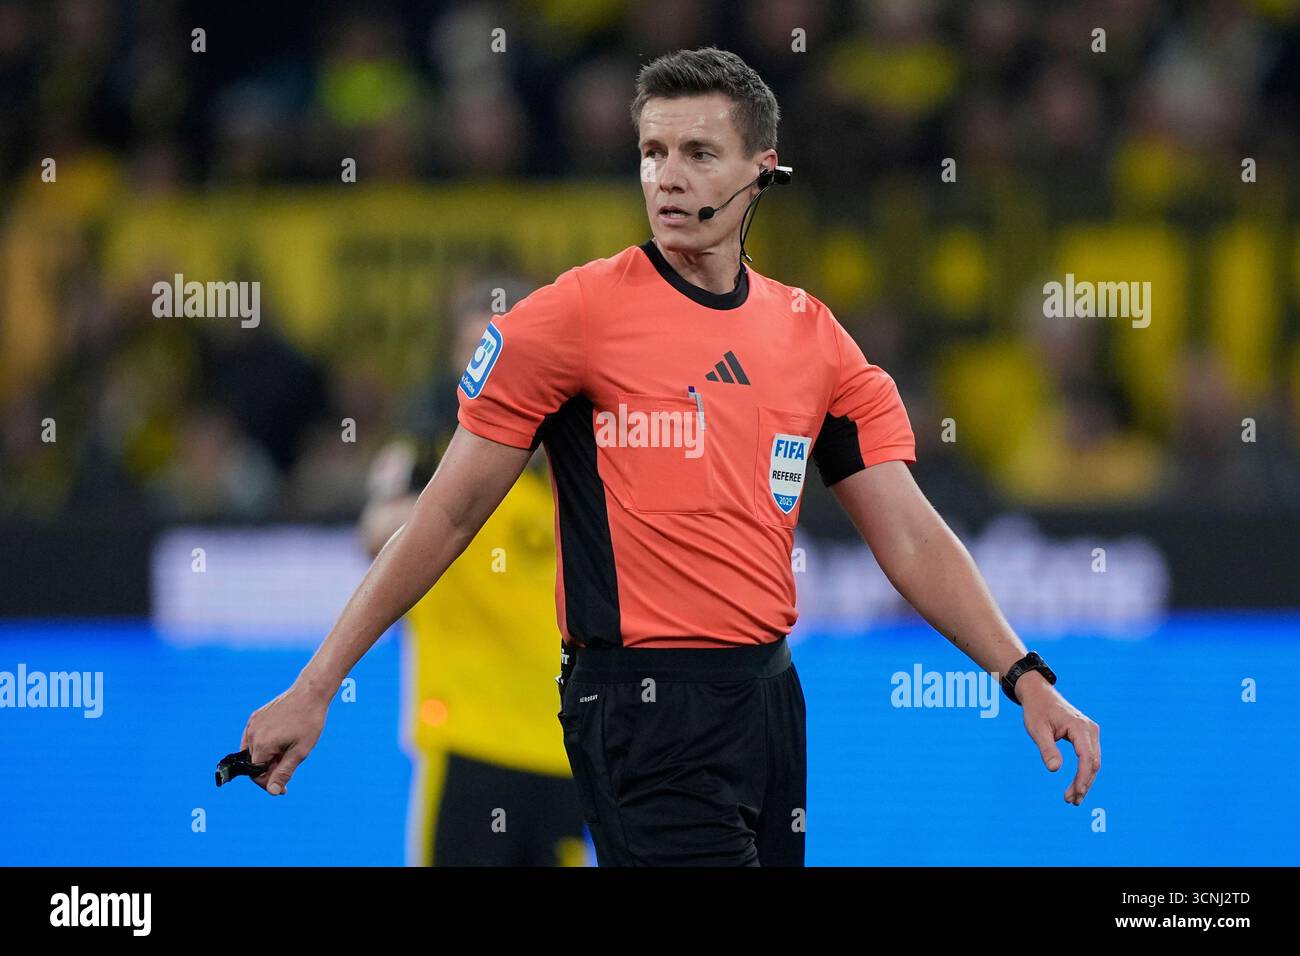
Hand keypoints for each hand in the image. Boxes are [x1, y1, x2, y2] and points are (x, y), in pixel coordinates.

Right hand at [240, 682, 330, 795]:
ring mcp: (252, 724)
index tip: (285, 786)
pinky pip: (254, 737)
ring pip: (253, 751)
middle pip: (254, 764)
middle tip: (290, 763)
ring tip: (288, 751)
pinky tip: (282, 740)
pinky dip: (264, 744)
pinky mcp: (255, 716)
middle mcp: (251, 734)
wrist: (310, 692)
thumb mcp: (300, 751)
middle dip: (270, 769)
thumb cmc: (309, 722)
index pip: (256, 775)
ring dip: (267, 757)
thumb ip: (284, 772)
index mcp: (261, 745)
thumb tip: (272, 792)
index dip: (270, 783)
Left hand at [1018, 677, 1100, 805]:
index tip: (1076, 793)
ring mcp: (1091, 732)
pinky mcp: (1088, 735)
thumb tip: (1054, 770)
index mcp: (1080, 727)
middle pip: (1093, 763)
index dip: (1082, 778)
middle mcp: (1090, 729)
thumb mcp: (1037, 730)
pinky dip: (1084, 772)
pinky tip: (1076, 785)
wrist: (1039, 695)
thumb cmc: (1037, 711)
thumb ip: (1047, 749)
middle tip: (1071, 801)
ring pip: (1094, 762)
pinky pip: (1090, 757)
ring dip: (1085, 781)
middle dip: (1084, 784)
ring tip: (1073, 798)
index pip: (1087, 758)